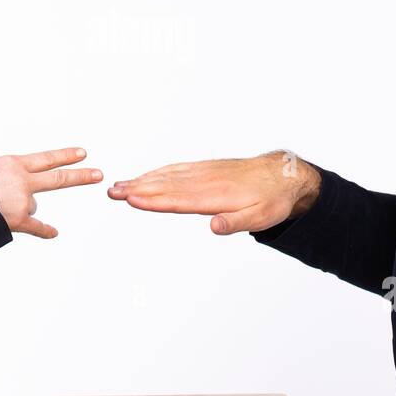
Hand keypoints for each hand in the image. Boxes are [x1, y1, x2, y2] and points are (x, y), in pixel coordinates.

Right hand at [0, 147, 102, 238]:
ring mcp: (22, 201)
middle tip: (98, 174)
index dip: (65, 155)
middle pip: (59, 178)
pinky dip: (45, 231)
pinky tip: (54, 233)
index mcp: (13, 164)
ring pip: (31, 205)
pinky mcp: (18, 220)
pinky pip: (36, 227)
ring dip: (18, 207)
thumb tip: (8, 178)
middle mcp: (23, 181)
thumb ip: (2, 172)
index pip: (46, 158)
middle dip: (81, 176)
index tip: (82, 153)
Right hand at [106, 150, 320, 234]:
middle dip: (137, 189)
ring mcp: (204, 173)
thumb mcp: (260, 218)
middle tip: (111, 192)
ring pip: (168, 176)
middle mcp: (206, 181)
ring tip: (119, 185)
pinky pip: (177, 169)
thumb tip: (214, 227)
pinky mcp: (206, 169)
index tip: (132, 199)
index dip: (154, 201)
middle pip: (166, 187)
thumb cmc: (272, 199)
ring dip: (142, 180)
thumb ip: (235, 223)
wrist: (283, 175)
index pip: (179, 200)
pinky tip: (146, 176)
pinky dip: (158, 172)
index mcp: (216, 196)